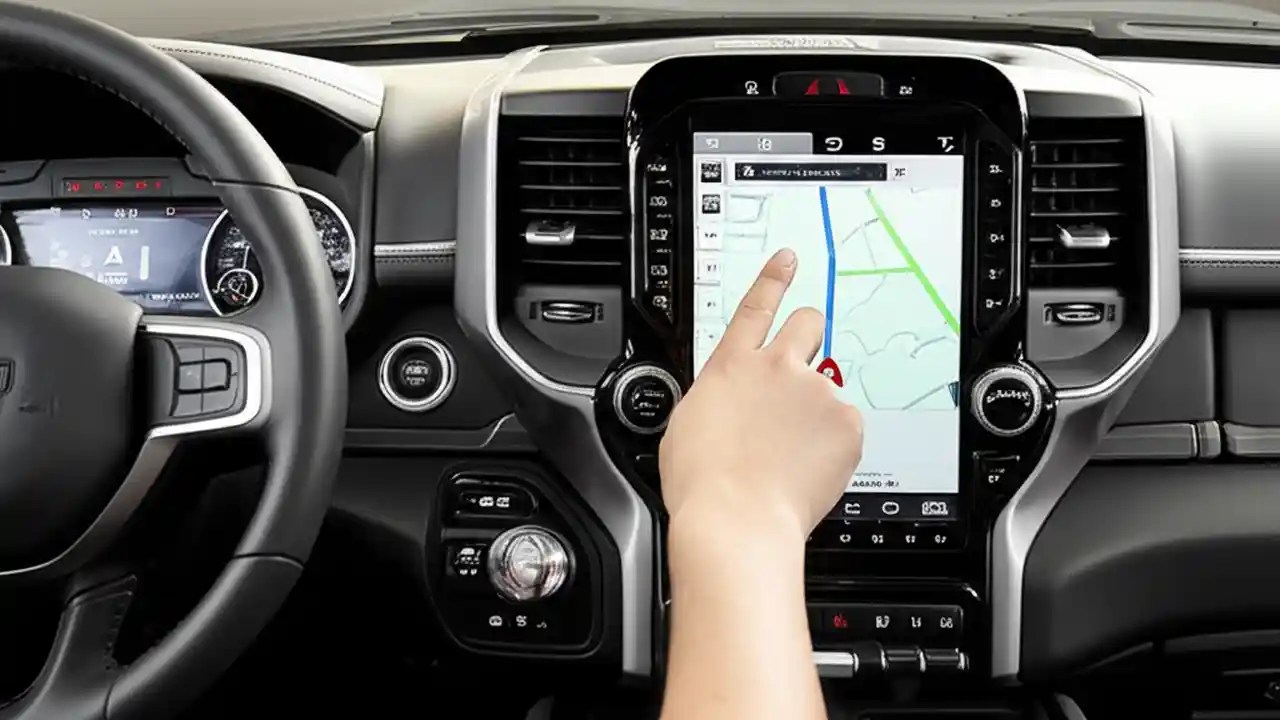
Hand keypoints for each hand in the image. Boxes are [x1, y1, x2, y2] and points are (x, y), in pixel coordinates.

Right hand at [660, 248, 863, 546]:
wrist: (736, 519)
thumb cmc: (703, 482)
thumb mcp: (690, 422)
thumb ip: (719, 395)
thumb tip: (732, 399)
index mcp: (732, 364)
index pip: (757, 305)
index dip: (775, 277)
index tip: (789, 259)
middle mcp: (778, 367)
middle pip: (810, 323)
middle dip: (809, 335)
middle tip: (801, 370)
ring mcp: (816, 392)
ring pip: (827, 387)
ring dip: (815, 411)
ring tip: (790, 454)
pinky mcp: (847, 422)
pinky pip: (845, 425)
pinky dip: (832, 444)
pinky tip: (805, 469)